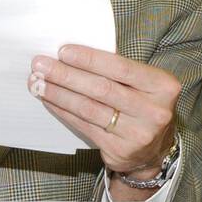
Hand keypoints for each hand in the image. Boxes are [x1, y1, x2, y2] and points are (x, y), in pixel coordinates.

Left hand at [28, 45, 179, 182]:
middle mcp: (154, 111)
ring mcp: (137, 134)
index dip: (90, 59)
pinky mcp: (119, 150)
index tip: (63, 51)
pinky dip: (64, 111)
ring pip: (90, 109)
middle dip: (67, 76)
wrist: (155, 149)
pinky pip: (85, 126)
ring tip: (38, 83)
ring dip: (59, 94)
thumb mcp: (144, 84)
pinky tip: (50, 101)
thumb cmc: (144, 104)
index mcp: (163, 86)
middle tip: (41, 65)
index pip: (121, 68)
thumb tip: (73, 56)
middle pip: (102, 89)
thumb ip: (118, 71)